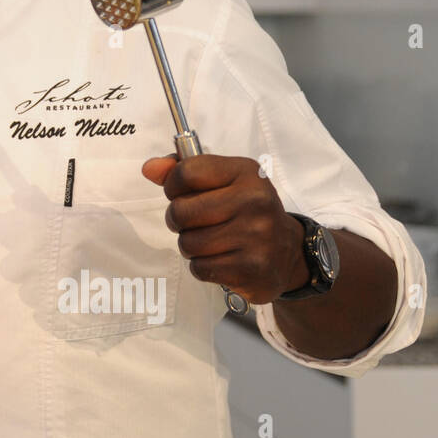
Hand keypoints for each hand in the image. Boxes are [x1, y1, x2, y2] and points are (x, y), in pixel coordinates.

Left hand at [142, 154, 308, 305]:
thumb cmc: (245, 211)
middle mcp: (255, 201)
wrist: (288, 252)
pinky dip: (202, 266)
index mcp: (245, 172)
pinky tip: (221, 259)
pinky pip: (199, 268)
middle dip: (179, 220)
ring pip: (188, 243)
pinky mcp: (251, 268)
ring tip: (211, 242)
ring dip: (191, 245)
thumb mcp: (222, 181)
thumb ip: (183, 171)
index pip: (187, 172)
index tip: (183, 194)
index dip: (173, 186)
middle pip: (181, 211)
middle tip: (195, 223)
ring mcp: (256, 236)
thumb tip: (149, 168)